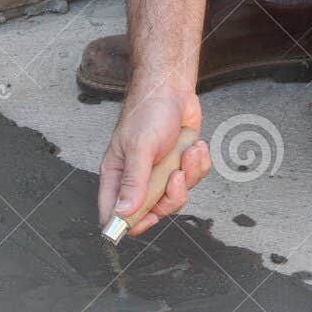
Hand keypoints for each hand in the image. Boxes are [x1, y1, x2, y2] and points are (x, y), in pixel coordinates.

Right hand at [97, 89, 211, 235]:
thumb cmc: (148, 110)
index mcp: (117, 175)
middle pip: (152, 211)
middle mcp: (137, 179)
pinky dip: (198, 164)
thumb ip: (134, 181)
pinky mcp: (179, 166)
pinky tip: (193, 146)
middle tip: (175, 175)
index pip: (113, 213)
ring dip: (188, 174)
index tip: (147, 217)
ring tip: (186, 152)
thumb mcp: (140, 146)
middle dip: (170, 196)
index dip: (127, 223)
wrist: (172, 88)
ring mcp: (159, 174)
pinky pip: (193, 180)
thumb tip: (124, 212)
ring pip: (176, 197)